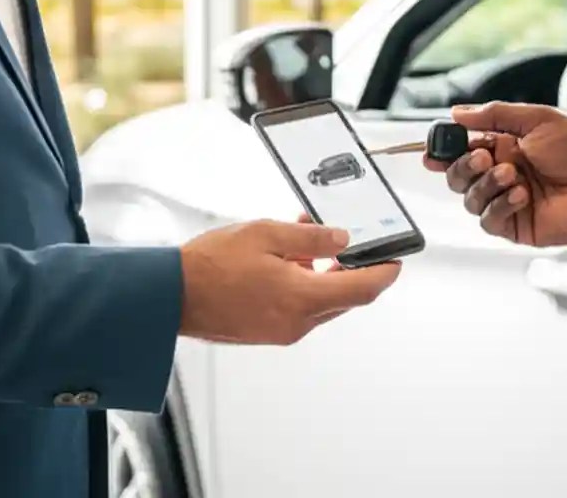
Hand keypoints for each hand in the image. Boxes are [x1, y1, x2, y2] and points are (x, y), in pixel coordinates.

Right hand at [179, 219, 400, 344]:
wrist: (170, 296)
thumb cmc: (210, 265)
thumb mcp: (266, 234)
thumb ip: (311, 238)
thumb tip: (342, 239)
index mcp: (301, 298)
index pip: (362, 290)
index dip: (384, 274)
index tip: (395, 260)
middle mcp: (297, 322)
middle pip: (344, 298)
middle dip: (353, 270)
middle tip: (353, 243)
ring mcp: (282, 331)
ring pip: (321, 303)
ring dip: (325, 276)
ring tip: (306, 242)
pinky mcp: (268, 332)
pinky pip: (300, 309)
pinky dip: (304, 286)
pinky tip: (287, 262)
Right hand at [426, 102, 566, 279]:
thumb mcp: (537, 120)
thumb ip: (494, 115)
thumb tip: (457, 113)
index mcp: (503, 147)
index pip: (460, 149)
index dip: (444, 151)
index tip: (432, 150)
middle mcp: (500, 174)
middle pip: (457, 176)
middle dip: (463, 166)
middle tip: (484, 157)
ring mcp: (506, 202)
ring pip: (469, 199)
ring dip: (485, 185)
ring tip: (513, 175)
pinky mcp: (516, 226)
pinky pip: (489, 220)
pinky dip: (500, 206)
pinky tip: (522, 195)